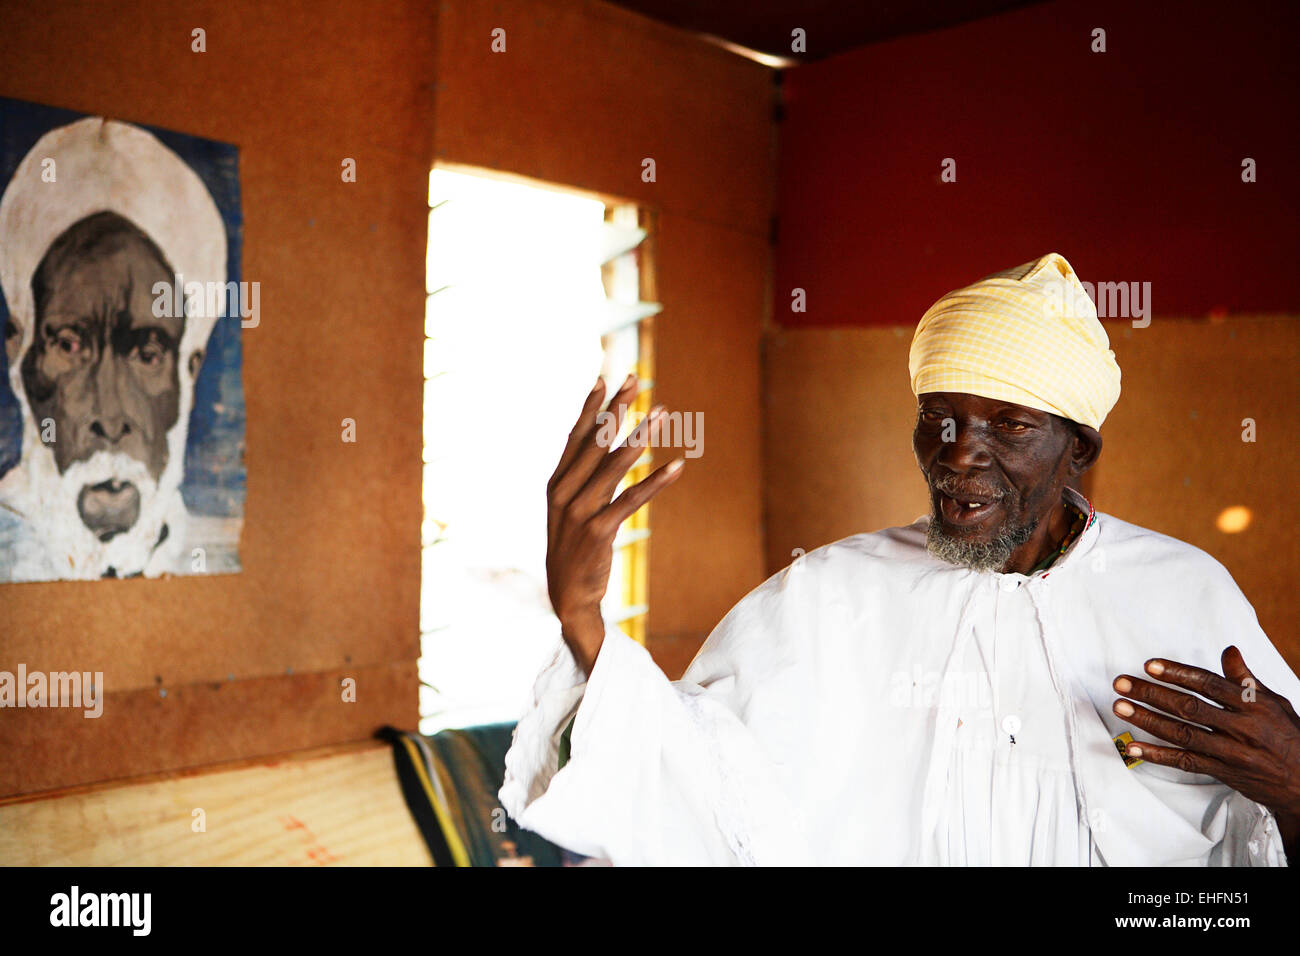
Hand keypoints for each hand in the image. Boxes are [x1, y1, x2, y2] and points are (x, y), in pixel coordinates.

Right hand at [546, 373, 684, 673]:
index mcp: (556, 484)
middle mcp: (564, 493)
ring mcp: (580, 511)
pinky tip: (677, 467)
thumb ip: (582, 480)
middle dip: (617, 408)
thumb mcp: (569, 511)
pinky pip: (632, 500)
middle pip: (595, 441)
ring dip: (640, 436)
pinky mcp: (598, 532)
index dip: (591, 407)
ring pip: (614, 465)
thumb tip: (601, 450)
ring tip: (662, 412)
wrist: (567, 600)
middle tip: (635, 379)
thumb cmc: (573, 552)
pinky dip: (655, 483)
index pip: (575, 436)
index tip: (604, 377)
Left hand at [1112, 646, 1299, 855]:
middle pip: (1189, 707)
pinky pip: (1185, 763)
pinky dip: (1157, 755)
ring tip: (1120, 707)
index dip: (1177, 673)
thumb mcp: (1274, 702)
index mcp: (1252, 705)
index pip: (1208, 684)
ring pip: (1182, 734)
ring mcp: (1230, 752)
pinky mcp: (1222, 772)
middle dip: (1151, 694)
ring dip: (1147, 720)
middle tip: (1121, 683)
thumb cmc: (1288, 736)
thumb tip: (1229, 650)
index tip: (1149, 665)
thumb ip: (1246, 678)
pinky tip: (1133, 747)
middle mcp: (1240, 727)